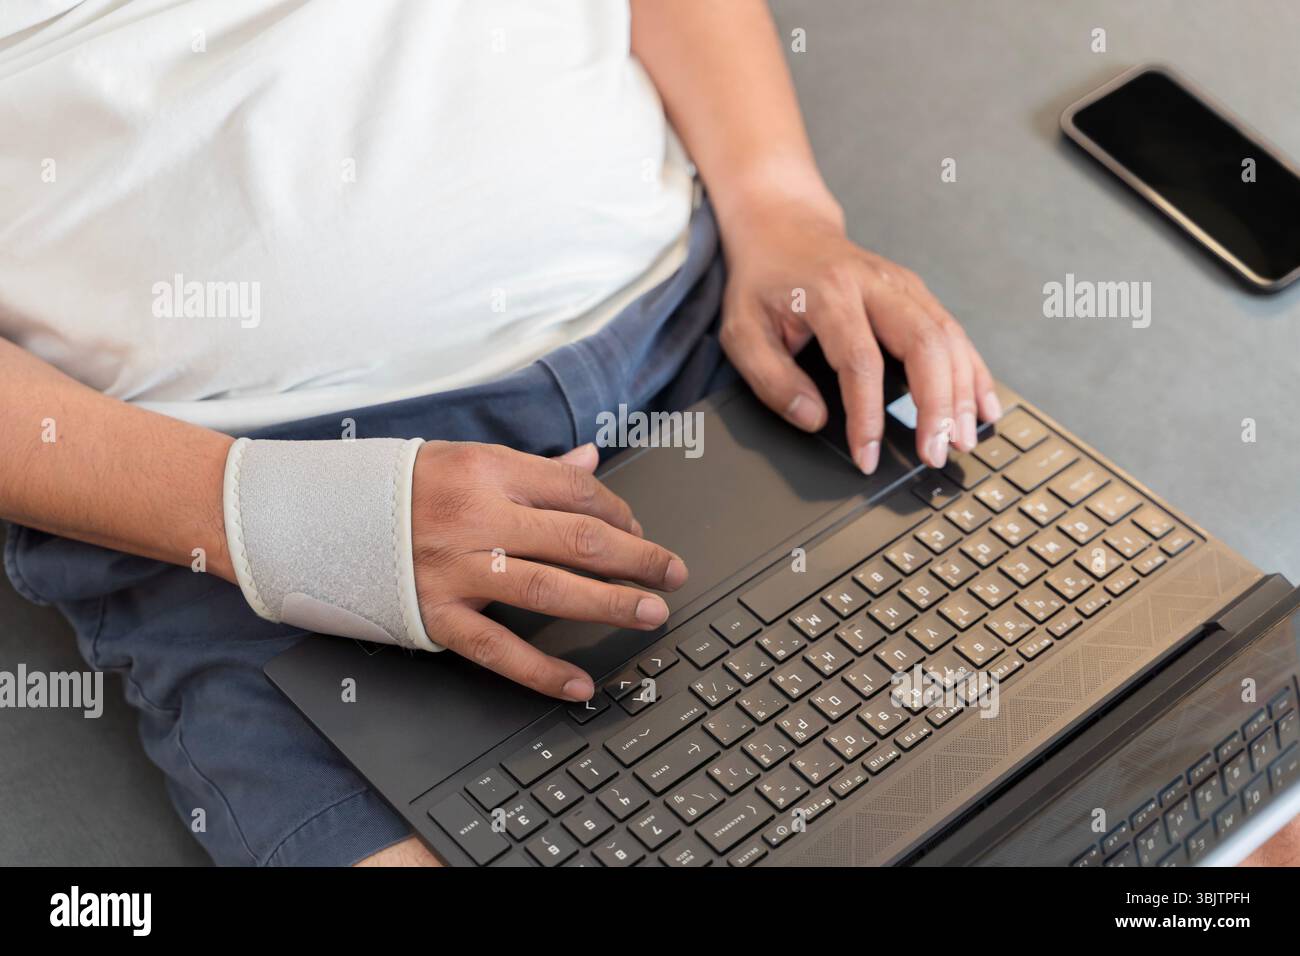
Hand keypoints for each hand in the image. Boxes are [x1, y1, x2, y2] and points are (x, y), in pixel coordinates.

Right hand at [410, 441, 686, 700]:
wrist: (317, 518)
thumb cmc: (399, 489)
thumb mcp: (465, 459)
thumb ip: (532, 469)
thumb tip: (590, 461)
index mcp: (489, 470)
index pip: (577, 490)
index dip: (620, 512)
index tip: (639, 531)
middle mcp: (478, 518)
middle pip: (579, 538)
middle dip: (638, 558)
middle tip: (673, 573)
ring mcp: (458, 570)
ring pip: (552, 590)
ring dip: (611, 604)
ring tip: (651, 613)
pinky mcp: (437, 616)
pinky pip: (500, 649)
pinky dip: (543, 671)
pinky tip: (580, 684)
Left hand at [717, 195, 999, 472]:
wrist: (783, 228)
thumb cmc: (762, 283)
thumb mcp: (741, 331)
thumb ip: (771, 379)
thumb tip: (812, 419)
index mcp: (830, 293)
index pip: (859, 362)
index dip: (868, 415)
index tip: (868, 456)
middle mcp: (875, 283)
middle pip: (924, 344)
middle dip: (937, 405)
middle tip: (937, 453)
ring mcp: (903, 285)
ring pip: (949, 338)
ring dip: (962, 393)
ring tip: (963, 440)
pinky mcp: (918, 293)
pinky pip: (955, 333)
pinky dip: (974, 372)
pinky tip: (983, 407)